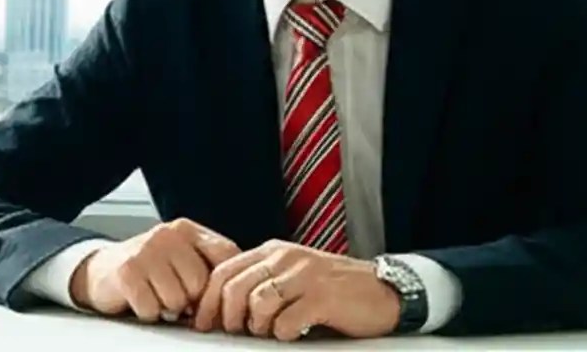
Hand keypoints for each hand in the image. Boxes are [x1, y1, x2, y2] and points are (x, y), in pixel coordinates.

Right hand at [70, 218, 240, 322]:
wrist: (101, 270)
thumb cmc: (150, 269)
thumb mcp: (182, 257)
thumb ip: (210, 265)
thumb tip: (240, 292)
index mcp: (188, 229)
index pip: (226, 255)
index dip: (225, 285)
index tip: (218, 301)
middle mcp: (167, 234)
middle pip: (200, 283)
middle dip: (191, 301)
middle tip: (176, 299)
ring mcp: (146, 250)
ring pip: (177, 299)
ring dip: (168, 309)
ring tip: (157, 296)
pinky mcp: (128, 271)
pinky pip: (152, 308)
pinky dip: (148, 313)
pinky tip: (142, 300)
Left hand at [192, 240, 399, 340]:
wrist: (383, 290)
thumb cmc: (333, 290)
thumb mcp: (291, 276)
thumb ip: (260, 283)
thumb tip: (222, 307)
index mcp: (273, 251)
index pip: (224, 270)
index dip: (208, 300)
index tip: (204, 323)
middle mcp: (285, 258)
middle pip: (235, 287)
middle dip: (229, 317)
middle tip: (238, 332)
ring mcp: (304, 275)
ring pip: (258, 302)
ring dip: (258, 326)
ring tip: (271, 331)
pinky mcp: (322, 297)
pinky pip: (286, 321)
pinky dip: (283, 334)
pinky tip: (294, 333)